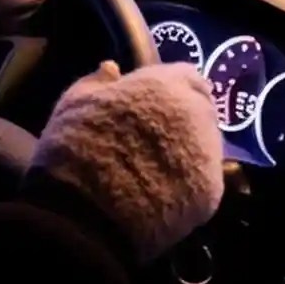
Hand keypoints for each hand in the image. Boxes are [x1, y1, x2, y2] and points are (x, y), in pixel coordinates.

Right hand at [30, 61, 223, 262]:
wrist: (86, 215)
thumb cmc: (76, 149)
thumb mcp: (74, 104)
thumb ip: (96, 82)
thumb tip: (111, 68)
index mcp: (166, 85)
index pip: (187, 76)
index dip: (172, 88)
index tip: (156, 101)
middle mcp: (196, 113)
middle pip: (200, 110)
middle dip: (183, 118)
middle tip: (156, 136)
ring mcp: (208, 154)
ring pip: (206, 145)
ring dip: (188, 149)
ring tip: (156, 168)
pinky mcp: (211, 192)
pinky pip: (204, 179)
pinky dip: (188, 182)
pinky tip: (164, 192)